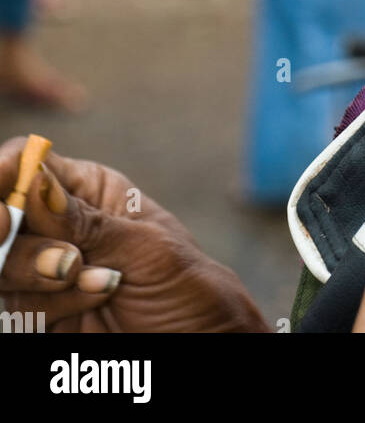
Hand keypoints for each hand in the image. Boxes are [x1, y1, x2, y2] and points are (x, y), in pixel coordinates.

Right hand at [0, 140, 268, 332]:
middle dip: (14, 236)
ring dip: (39, 276)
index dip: (7, 174)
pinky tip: (98, 299)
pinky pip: (16, 309)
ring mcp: (44, 273)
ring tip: (102, 282)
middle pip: (4, 215)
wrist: (199, 346)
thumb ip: (86, 221)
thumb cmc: (187, 287)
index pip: (28, 164)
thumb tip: (33, 179)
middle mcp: (58, 226)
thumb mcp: (146, 247)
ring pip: (2, 266)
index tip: (5, 203)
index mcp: (86, 190)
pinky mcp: (40, 314)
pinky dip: (48, 308)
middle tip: (53, 254)